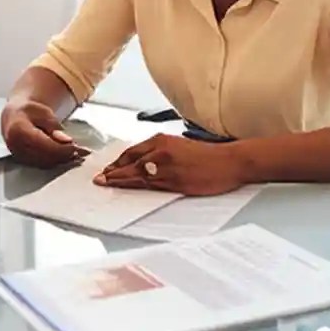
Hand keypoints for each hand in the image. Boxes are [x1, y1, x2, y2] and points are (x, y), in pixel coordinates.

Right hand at [1, 99, 90, 167]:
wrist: (14, 117)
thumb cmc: (29, 112)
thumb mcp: (43, 112)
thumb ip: (54, 126)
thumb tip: (65, 141)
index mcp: (18, 130)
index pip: (43, 144)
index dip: (61, 148)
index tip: (76, 147)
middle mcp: (15, 146)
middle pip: (44, 157)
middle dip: (64, 156)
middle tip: (82, 153)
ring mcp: (18, 157)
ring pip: (44, 164)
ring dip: (62, 161)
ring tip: (78, 155)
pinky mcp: (23, 163)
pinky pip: (42, 166)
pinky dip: (56, 163)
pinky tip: (67, 158)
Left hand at [93, 134, 249, 195]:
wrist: (229, 161)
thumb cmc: (208, 155)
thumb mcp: (180, 146)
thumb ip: (161, 152)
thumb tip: (144, 163)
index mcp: (162, 140)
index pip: (132, 152)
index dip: (118, 162)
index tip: (108, 168)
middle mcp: (161, 151)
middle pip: (130, 162)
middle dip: (113, 171)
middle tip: (100, 179)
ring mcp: (167, 167)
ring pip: (137, 175)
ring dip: (120, 181)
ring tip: (107, 185)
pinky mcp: (175, 182)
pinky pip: (151, 186)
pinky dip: (136, 187)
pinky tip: (129, 190)